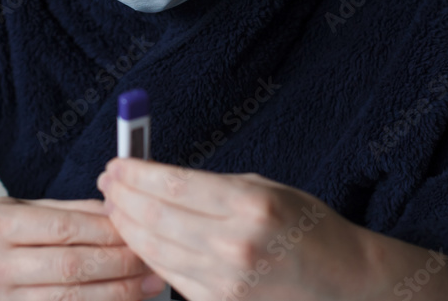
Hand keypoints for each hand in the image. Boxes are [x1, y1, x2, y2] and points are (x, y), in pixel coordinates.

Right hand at [0, 196, 171, 299]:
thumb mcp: (14, 210)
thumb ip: (65, 211)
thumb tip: (117, 211)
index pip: (64, 229)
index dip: (108, 232)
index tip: (140, 231)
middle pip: (71, 268)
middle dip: (120, 266)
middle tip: (153, 262)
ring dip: (115, 295)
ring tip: (147, 286)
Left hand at [96, 158, 372, 300]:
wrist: (341, 283)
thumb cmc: (305, 227)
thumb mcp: (264, 189)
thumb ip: (211, 187)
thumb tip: (155, 179)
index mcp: (250, 204)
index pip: (173, 184)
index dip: (136, 173)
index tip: (116, 163)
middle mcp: (236, 244)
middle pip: (155, 217)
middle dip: (122, 196)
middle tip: (107, 182)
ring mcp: (227, 281)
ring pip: (154, 250)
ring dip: (126, 226)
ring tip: (114, 207)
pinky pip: (169, 277)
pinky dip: (147, 255)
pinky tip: (137, 238)